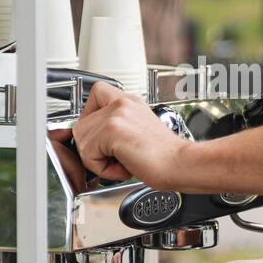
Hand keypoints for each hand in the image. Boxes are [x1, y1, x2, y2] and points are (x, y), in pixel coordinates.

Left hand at [70, 81, 189, 185]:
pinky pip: (88, 153)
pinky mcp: (113, 129)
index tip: (102, 137)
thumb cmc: (166, 156)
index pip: (95, 94)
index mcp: (129, 101)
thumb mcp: (139, 131)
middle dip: (92, 147)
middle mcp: (122, 103)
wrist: (181, 164)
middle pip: (81, 123)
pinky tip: (123, 167)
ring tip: (121, 163)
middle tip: (115, 157)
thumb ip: (116, 127)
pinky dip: (102, 168)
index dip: (91, 117)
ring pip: (82, 139)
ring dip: (97, 160)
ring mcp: (117, 114)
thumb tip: (93, 139)